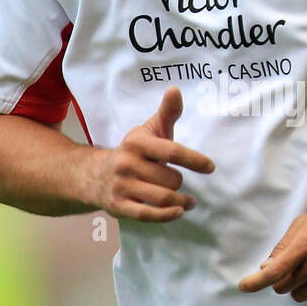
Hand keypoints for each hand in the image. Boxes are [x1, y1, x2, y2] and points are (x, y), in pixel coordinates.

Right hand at [99, 86, 214, 221]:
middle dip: (180, 182)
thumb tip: (175, 90)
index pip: (172, 152)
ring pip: (163, 198)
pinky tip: (179, 212)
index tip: (210, 167)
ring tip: (188, 201)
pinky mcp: (119, 206)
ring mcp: (122, 186)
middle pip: (171, 179)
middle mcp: (127, 164)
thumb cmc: (134, 152)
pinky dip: (167, 216)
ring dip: (181, 201)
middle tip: (179, 183)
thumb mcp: (149, 130)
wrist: (96, 175)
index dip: (194, 160)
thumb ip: (167, 112)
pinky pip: (148, 215)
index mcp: (136, 143)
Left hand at [237, 195, 306, 305]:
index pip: (275, 271)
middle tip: (298, 265)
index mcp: (305, 245)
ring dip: (301, 287)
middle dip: (284, 279)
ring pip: (300, 297)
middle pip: (284, 287)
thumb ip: (285, 245)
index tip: (243, 287)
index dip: (256, 282)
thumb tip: (267, 268)